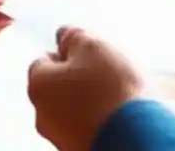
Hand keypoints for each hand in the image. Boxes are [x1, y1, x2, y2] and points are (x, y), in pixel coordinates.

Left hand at [26, 26, 143, 150]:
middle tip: (107, 73)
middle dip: (79, 78)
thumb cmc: (111, 92)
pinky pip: (88, 129)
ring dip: (91, 102)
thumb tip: (64, 35)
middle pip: (58, 87)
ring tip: (119, 97)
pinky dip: (100, 122)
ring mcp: (61, 138)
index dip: (67, 53)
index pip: (43, 60)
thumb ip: (74, 36)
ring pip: (73, 110)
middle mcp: (43, 116)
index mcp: (39, 85)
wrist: (135, 139)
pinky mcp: (80, 150)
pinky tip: (121, 117)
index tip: (89, 53)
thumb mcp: (94, 47)